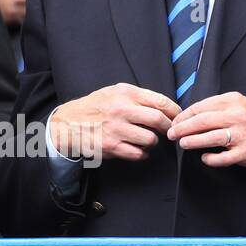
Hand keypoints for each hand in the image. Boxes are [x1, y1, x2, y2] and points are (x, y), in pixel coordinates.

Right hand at [49, 83, 179, 162]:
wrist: (67, 123)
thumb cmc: (96, 106)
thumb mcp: (115, 92)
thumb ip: (139, 96)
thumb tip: (166, 106)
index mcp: (125, 93)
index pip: (160, 101)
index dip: (175, 111)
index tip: (178, 117)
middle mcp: (121, 110)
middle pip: (158, 120)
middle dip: (169, 127)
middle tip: (170, 131)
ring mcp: (115, 129)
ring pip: (150, 139)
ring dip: (154, 142)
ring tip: (149, 139)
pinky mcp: (110, 146)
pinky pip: (137, 154)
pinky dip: (142, 153)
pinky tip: (138, 149)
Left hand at [167, 91, 245, 167]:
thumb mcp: (241, 104)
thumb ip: (220, 106)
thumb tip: (191, 115)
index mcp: (234, 102)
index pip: (202, 107)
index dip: (184, 115)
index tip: (175, 122)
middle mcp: (238, 116)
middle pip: (202, 121)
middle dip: (182, 128)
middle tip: (172, 134)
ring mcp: (242, 135)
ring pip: (210, 138)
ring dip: (192, 141)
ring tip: (183, 143)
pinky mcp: (244, 152)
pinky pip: (222, 157)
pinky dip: (210, 158)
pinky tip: (205, 157)